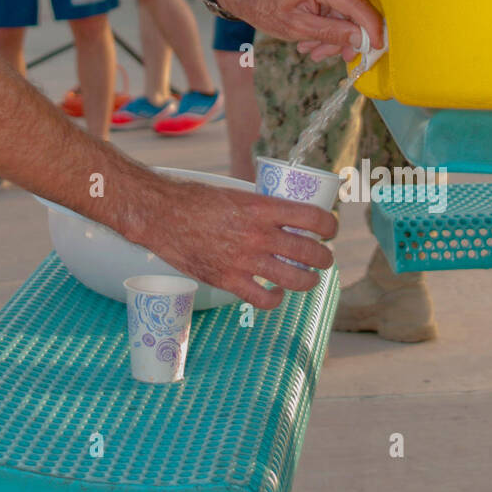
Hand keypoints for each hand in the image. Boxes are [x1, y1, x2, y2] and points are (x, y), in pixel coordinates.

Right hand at [131, 177, 336, 308]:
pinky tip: (277, 292)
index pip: (313, 218)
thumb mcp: (234, 192)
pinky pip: (264, 299)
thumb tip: (280, 214)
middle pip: (311, 252)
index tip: (330, 228)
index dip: (330, 225)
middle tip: (323, 256)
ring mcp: (244, 260)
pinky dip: (276, 298)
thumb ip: (259, 206)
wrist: (161, 215)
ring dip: (310, 280)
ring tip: (309, 277)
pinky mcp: (228, 280)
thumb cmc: (194, 199)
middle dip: (324, 257)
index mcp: (261, 207)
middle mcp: (258, 235)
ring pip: (296, 279)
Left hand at [214, 0, 383, 62]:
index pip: (360, 7)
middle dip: (343, 38)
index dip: (371, 31)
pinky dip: (327, 26)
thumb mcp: (297, 27)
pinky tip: (311, 39)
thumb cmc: (264, 7)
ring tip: (311, 49)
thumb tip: (361, 39)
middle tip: (324, 55)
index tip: (375, 50)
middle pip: (355, 12)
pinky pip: (337, 8)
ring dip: (332, 35)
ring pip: (346, 13)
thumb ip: (331, 32)